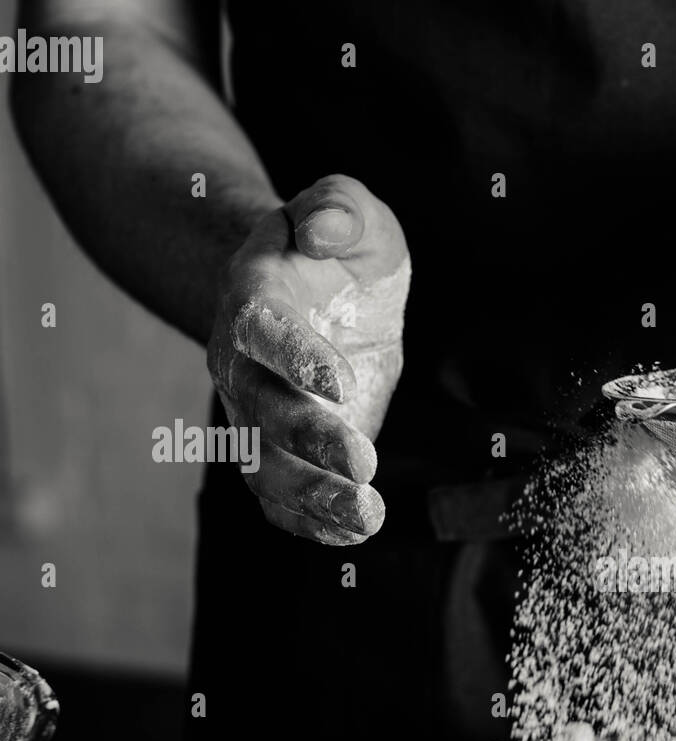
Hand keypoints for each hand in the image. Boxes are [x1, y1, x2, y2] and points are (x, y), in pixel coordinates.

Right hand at [206, 174, 410, 543]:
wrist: (313, 291)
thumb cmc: (336, 247)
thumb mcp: (348, 208)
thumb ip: (338, 209)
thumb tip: (323, 230)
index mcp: (254, 300)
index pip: (262, 331)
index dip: (295, 357)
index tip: (340, 384)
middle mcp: (242, 365)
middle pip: (262, 411)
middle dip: (309, 441)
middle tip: (363, 463)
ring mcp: (256, 416)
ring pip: (266, 468)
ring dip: (314, 498)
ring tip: (368, 515)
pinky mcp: (283, 454)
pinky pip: (282, 500)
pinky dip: (315, 522)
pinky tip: (359, 531)